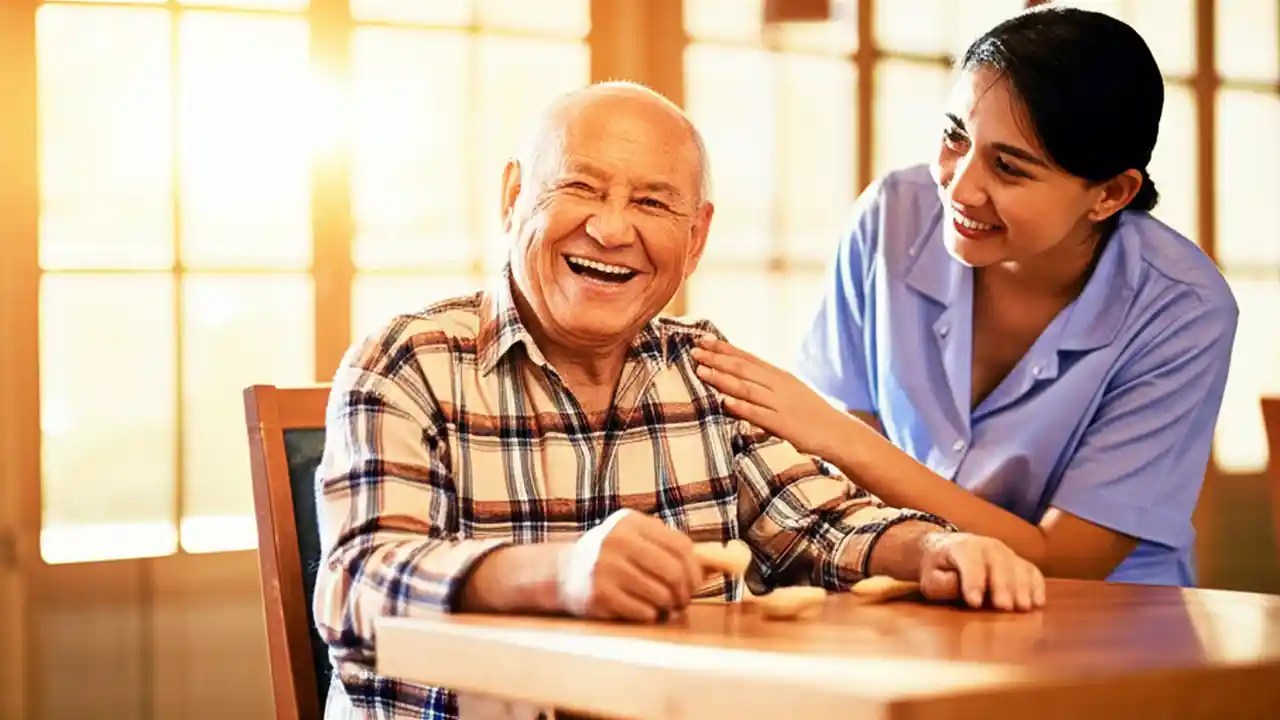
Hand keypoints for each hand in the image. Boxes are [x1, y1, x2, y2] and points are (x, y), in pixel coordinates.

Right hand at [557, 509, 703, 621]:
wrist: (561, 572)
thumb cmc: (611, 556)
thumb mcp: (635, 539)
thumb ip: (670, 547)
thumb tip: (721, 563)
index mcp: (630, 522)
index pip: (680, 546)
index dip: (697, 569)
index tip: (697, 583)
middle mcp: (617, 541)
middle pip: (674, 572)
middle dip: (686, 592)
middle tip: (683, 600)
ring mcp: (606, 568)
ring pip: (661, 595)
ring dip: (668, 606)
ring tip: (661, 605)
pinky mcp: (599, 594)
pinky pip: (644, 612)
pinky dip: (651, 615)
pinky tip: (641, 609)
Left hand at [691, 336, 852, 456]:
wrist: (839, 433)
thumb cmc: (810, 413)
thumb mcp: (789, 391)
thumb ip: (765, 384)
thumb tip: (738, 376)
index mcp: (779, 376)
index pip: (747, 357)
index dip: (724, 348)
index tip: (702, 339)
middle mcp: (779, 385)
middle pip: (743, 368)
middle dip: (717, 359)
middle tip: (694, 351)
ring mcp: (781, 404)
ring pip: (746, 388)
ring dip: (722, 378)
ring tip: (701, 371)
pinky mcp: (783, 425)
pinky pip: (758, 414)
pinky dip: (740, 407)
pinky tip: (724, 401)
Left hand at [917, 532, 1045, 611]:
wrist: (947, 550)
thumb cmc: (938, 568)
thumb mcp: (930, 578)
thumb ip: (941, 583)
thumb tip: (958, 586)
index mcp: (962, 547)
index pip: (969, 561)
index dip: (972, 581)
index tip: (974, 603)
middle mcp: (987, 546)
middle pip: (998, 563)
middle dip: (1001, 586)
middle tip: (1003, 607)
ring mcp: (1005, 553)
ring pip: (1017, 567)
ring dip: (1022, 587)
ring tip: (1023, 607)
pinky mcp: (1018, 562)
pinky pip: (1032, 571)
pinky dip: (1037, 585)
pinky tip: (1038, 602)